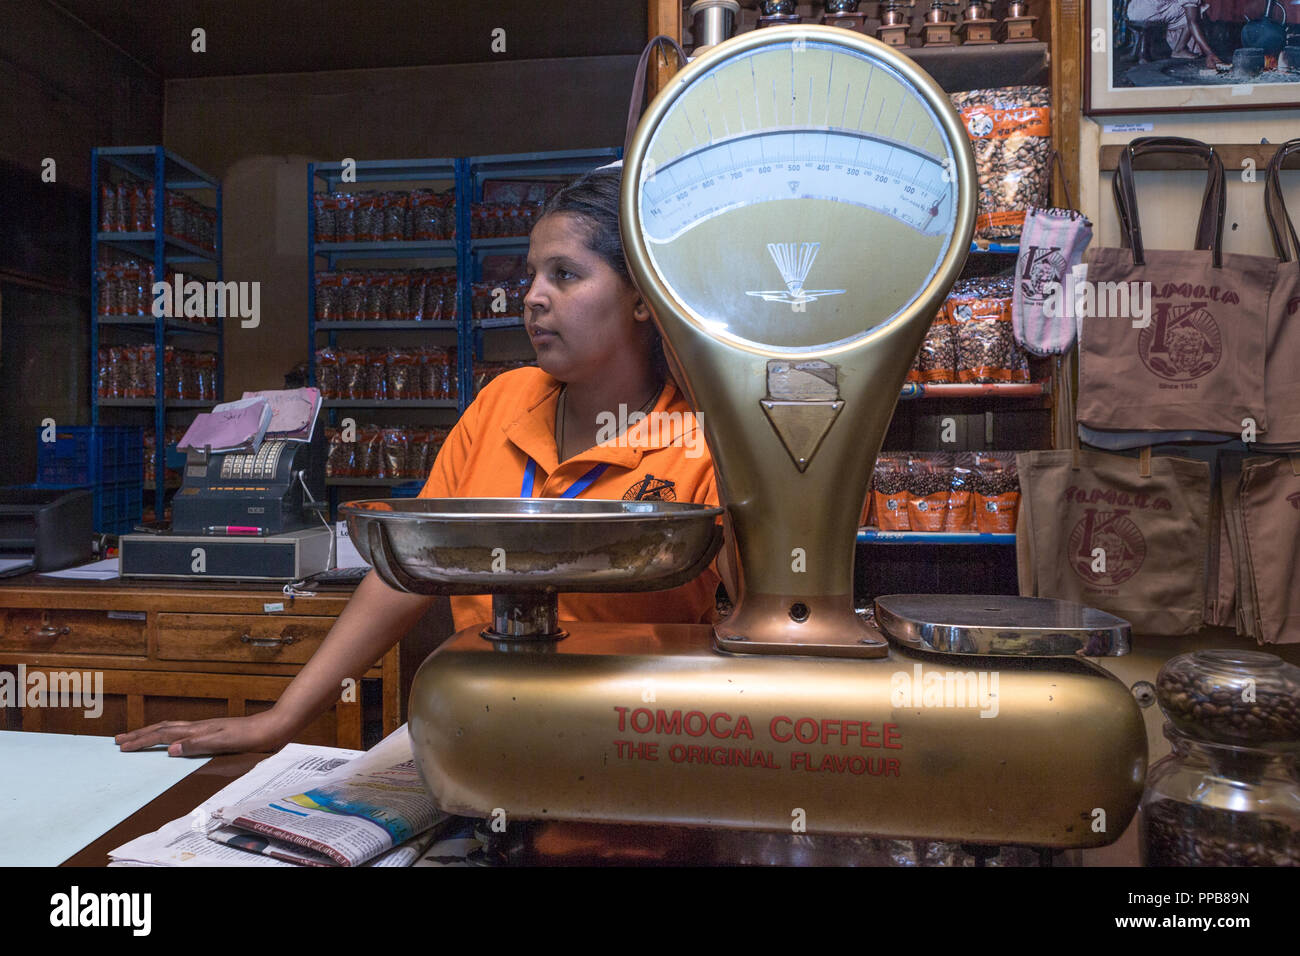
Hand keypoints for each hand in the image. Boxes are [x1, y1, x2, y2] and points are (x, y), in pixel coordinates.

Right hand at [115, 710, 291, 756]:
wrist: (274, 727)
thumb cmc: (252, 736)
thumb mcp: (225, 743)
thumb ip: (198, 745)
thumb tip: (170, 750)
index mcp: (198, 730)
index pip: (163, 735)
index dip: (142, 740)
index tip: (122, 746)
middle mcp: (199, 727)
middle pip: (163, 729)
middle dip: (140, 734)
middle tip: (118, 740)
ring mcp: (206, 728)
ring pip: (172, 729)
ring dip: (152, 733)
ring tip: (137, 737)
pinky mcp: (214, 732)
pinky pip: (183, 733)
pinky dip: (169, 736)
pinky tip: (172, 740)